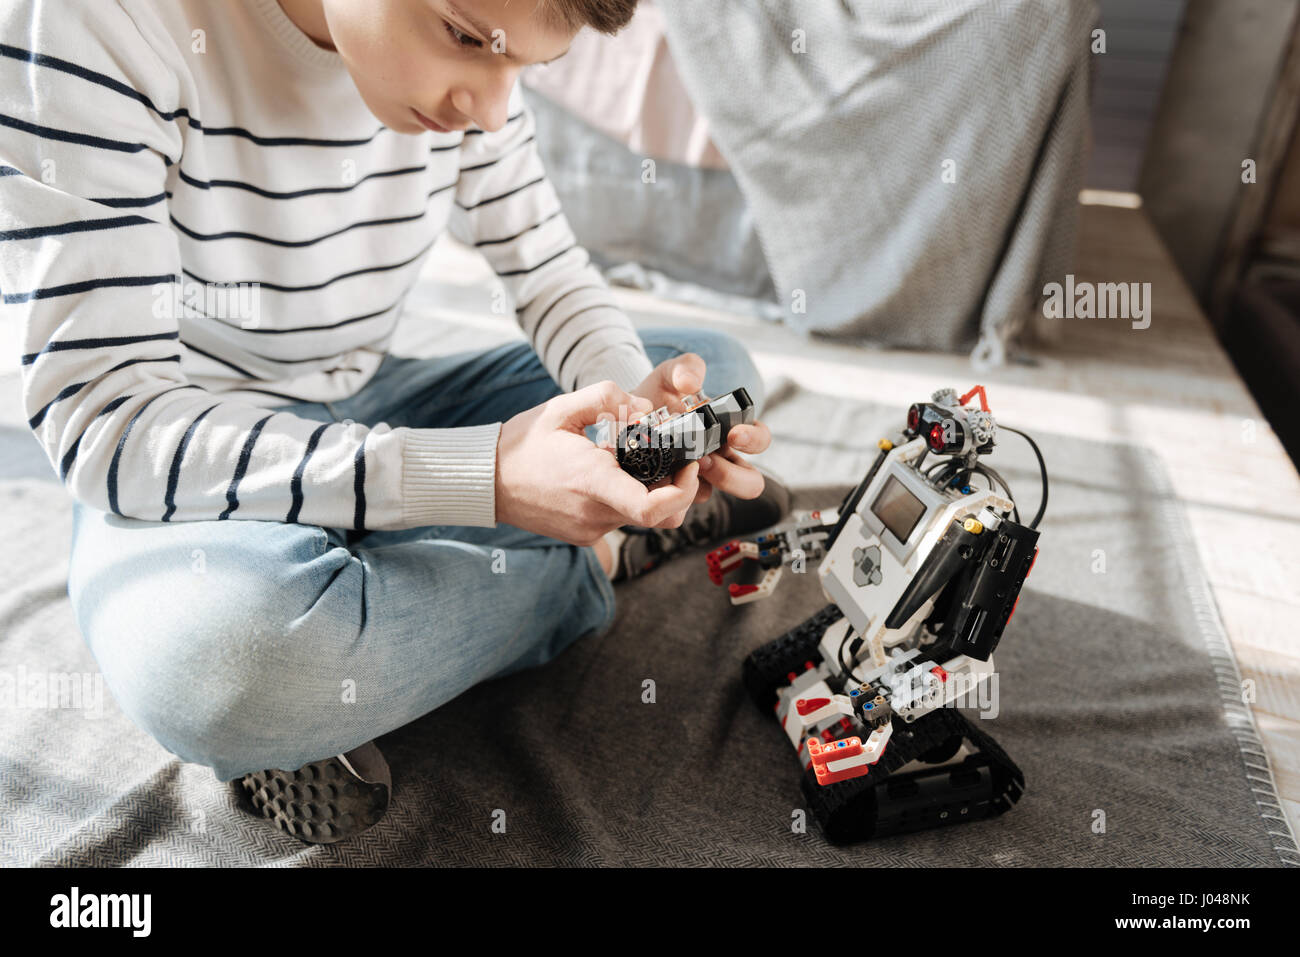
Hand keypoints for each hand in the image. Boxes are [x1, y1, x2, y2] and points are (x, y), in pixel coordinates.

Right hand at [495, 380, 701, 545]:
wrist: (487, 481)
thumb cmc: (523, 443)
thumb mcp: (562, 408)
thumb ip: (608, 398)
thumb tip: (645, 409)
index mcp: (592, 481)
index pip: (654, 508)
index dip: (685, 491)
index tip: (689, 466)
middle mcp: (595, 513)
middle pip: (660, 515)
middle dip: (677, 488)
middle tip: (675, 459)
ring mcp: (590, 529)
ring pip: (641, 518)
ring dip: (650, 493)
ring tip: (637, 463)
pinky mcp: (584, 535)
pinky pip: (620, 519)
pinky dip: (626, 499)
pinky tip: (612, 476)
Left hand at [630, 353, 772, 520]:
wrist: (622, 418)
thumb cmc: (657, 397)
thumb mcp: (669, 376)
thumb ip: (684, 369)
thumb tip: (692, 384)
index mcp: (729, 429)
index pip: (759, 439)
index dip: (753, 440)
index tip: (734, 433)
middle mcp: (721, 458)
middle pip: (751, 483)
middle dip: (732, 475)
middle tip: (705, 460)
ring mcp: (698, 479)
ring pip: (713, 495)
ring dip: (701, 486)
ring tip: (680, 469)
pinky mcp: (674, 493)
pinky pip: (681, 506)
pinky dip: (671, 494)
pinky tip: (655, 476)